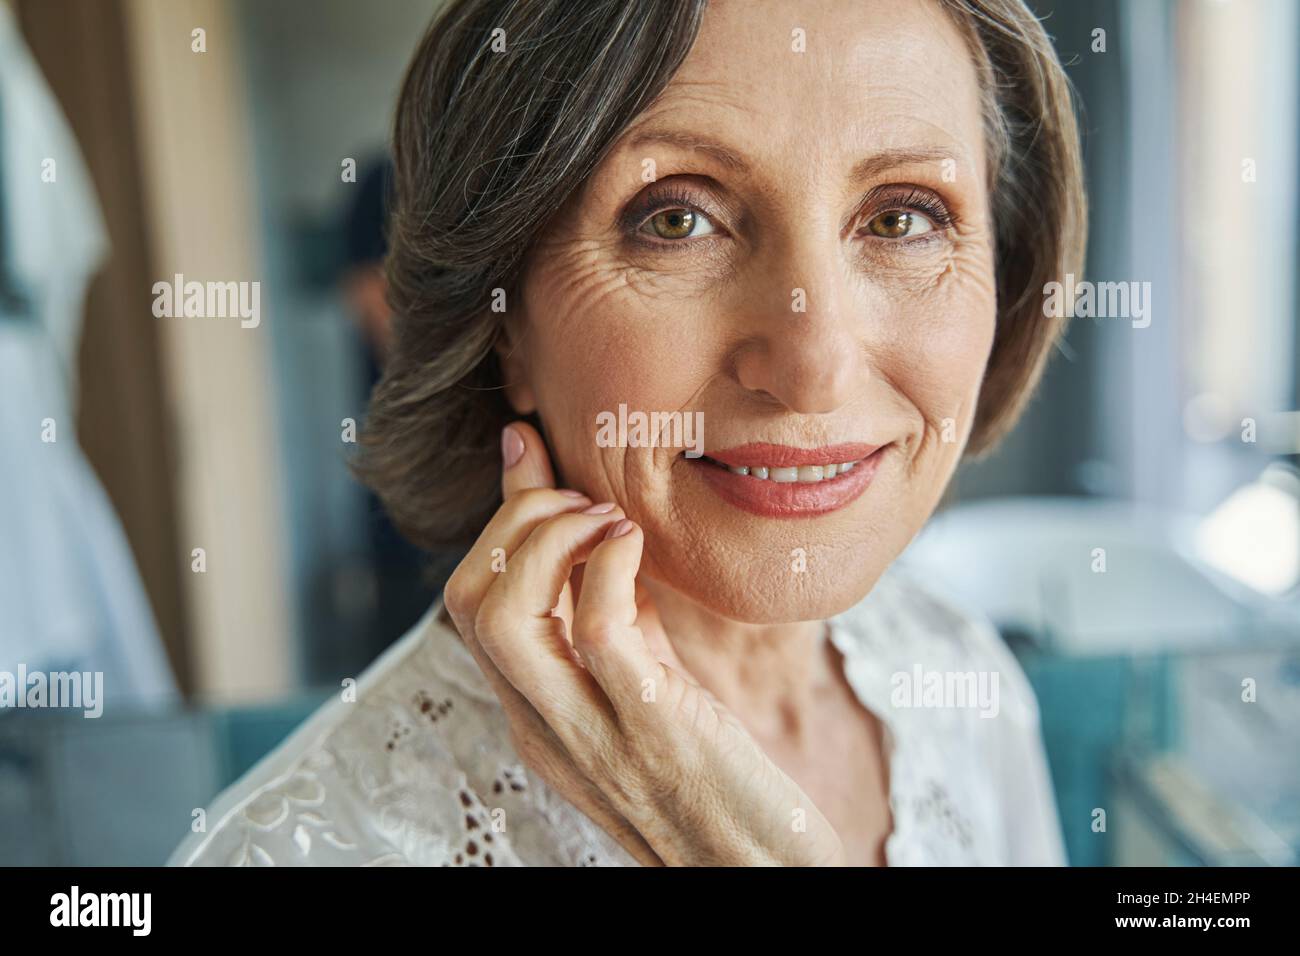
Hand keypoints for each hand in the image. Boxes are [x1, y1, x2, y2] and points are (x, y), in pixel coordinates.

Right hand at [440, 421, 845, 865]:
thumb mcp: (641, 669)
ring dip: (549, 540)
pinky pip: (599, 632)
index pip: (467, 599)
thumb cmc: (707, 766)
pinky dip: (609, 566)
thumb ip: (604, 600)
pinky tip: (637, 545)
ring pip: (503, 617)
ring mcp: (589, 731)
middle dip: (517, 520)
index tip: (551, 474)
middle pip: (467, 598)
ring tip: (606, 522)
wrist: (755, 866)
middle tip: (585, 504)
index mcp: (532, 709)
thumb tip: (588, 515)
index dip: (500, 519)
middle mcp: (542, 722)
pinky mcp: (653, 728)